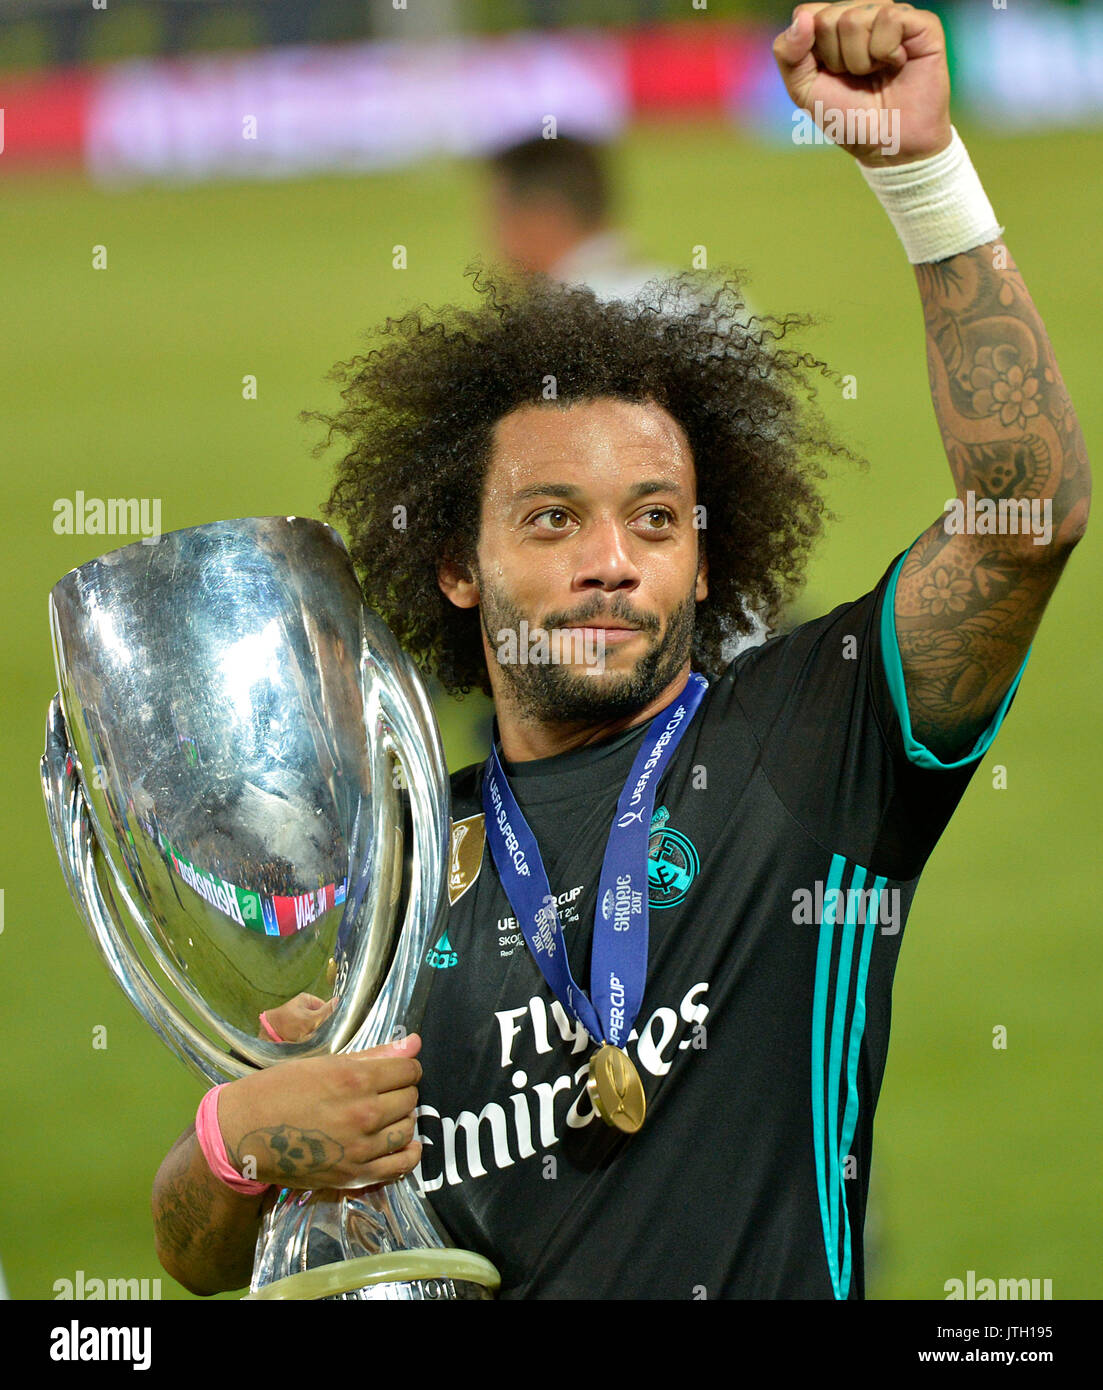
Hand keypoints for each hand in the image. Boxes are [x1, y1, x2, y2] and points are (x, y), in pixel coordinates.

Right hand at [217, 1034, 423, 1191]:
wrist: (244, 1132)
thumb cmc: (280, 1088)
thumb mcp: (324, 1063)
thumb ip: (374, 1055)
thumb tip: (415, 1043)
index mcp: (354, 1079)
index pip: (408, 1070)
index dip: (405, 1067)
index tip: (396, 1070)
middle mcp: (362, 1113)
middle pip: (409, 1098)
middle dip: (402, 1090)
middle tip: (386, 1091)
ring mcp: (360, 1148)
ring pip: (407, 1128)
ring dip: (403, 1118)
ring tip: (389, 1114)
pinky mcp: (354, 1175)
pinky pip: (399, 1166)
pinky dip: (409, 1153)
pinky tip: (406, 1143)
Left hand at [258, 991, 337, 1042]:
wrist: (267, 1037)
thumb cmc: (287, 1024)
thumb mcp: (310, 1019)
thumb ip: (326, 1012)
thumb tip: (339, 1001)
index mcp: (307, 999)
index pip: (325, 1007)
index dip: (328, 1017)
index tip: (328, 1026)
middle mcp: (303, 1007)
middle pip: (320, 1018)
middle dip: (320, 1027)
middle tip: (317, 1034)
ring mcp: (299, 1017)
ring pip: (314, 1027)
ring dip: (314, 1034)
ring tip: (309, 1038)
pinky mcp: (295, 1028)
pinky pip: (307, 1033)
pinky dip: (307, 1038)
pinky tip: (304, 1041)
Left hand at [773, 2, 950, 165]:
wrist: (887, 144)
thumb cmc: (848, 117)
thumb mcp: (805, 91)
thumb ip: (788, 54)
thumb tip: (803, 17)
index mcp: (834, 27)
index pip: (807, 14)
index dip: (811, 51)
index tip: (829, 75)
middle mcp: (863, 14)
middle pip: (828, 18)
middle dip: (836, 60)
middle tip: (856, 78)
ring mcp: (891, 15)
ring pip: (855, 18)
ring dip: (860, 60)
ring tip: (876, 73)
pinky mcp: (920, 22)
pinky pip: (889, 18)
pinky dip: (886, 51)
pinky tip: (897, 64)